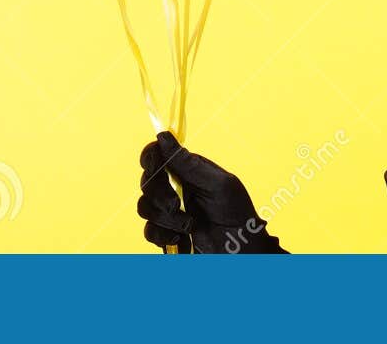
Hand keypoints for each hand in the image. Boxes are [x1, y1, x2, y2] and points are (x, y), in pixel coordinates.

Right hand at [138, 130, 286, 253]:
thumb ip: (188, 164)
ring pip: (144, 207)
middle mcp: (175, 186)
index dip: (150, 158)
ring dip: (165, 218)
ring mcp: (169, 210)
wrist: (242, 250)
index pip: (157, 154)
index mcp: (187, 169)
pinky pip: (149, 231)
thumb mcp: (218, 184)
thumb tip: (163, 136)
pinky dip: (161, 235)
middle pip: (147, 181)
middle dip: (159, 194)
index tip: (157, 169)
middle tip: (176, 205)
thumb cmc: (237, 212)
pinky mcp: (166, 232)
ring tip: (189, 226)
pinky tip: (180, 240)